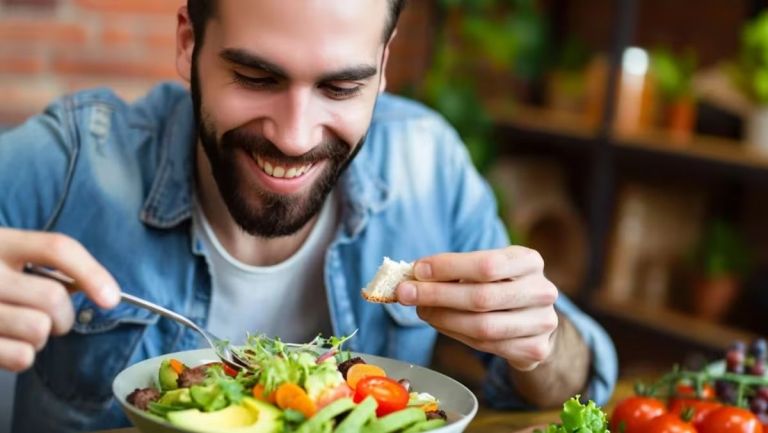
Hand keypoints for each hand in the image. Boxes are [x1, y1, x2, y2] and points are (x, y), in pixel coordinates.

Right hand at [0, 228, 120, 371]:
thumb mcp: (8, 256)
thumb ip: (45, 265)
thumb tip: (98, 290)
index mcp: (0, 241)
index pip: (58, 248)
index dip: (92, 273)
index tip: (111, 299)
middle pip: (52, 297)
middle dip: (64, 316)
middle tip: (53, 319)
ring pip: (38, 328)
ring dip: (42, 337)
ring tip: (24, 329)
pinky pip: (20, 356)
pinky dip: (22, 357)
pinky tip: (8, 345)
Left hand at [396, 246, 558, 370]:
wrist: (534, 319)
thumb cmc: (500, 286)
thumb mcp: (486, 269)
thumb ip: (456, 270)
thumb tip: (413, 276)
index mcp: (529, 261)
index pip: (486, 264)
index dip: (448, 267)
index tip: (417, 269)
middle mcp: (541, 291)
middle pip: (481, 297)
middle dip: (437, 295)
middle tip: (405, 293)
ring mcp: (542, 322)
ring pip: (482, 326)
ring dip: (443, 318)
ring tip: (421, 310)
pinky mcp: (534, 349)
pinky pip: (486, 346)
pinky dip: (456, 334)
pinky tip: (440, 323)